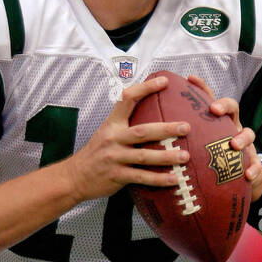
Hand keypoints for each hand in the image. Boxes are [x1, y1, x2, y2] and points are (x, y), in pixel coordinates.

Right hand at [61, 75, 190, 202]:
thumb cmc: (96, 154)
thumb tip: (152, 115)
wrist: (75, 177)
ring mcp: (115, 158)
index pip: (127, 99)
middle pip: (143, 131)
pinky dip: (158, 179)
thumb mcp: (106, 132)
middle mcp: (113, 138)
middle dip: (166, 129)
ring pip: (144, 156)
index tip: (165, 81)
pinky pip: (141, 177)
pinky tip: (174, 179)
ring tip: (185, 156)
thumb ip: (125, 124)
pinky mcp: (117, 176)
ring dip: (166, 157)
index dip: (146, 88)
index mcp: (112, 124)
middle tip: (186, 127)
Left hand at [186, 74, 261, 199]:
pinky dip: (254, 169)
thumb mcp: (199, 149)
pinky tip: (248, 175)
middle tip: (214, 110)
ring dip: (242, 137)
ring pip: (249, 133)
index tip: (190, 78)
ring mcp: (246, 144)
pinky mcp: (253, 163)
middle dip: (224, 105)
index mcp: (217, 124)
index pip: (210, 100)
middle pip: (233, 108)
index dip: (202, 87)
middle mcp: (232, 129)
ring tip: (234, 145)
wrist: (241, 179)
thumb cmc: (213, 162)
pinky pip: (256, 165)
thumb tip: (151, 137)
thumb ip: (183, 142)